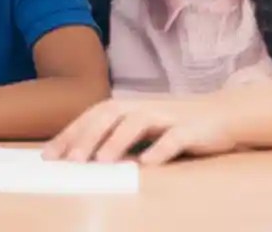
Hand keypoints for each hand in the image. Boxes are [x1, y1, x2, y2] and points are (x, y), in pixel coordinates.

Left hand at [42, 96, 238, 165]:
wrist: (222, 114)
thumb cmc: (173, 124)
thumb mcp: (140, 128)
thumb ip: (113, 137)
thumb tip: (77, 155)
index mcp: (127, 107)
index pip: (91, 116)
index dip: (70, 133)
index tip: (49, 155)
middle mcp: (143, 107)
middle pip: (109, 115)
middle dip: (87, 137)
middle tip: (70, 161)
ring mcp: (167, 116)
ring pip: (138, 122)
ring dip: (117, 141)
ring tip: (101, 162)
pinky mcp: (191, 129)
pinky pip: (174, 138)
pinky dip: (160, 149)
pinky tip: (147, 163)